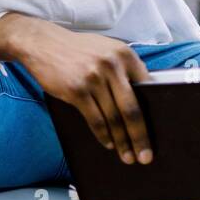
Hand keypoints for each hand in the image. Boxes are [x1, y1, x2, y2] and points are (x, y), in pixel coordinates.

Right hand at [0, 13, 151, 163]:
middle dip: (140, 137)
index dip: (154, 114)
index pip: (148, 89)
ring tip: (127, 155)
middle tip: (145, 157)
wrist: (40, 42)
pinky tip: (108, 143)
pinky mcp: (75, 90)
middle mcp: (111, 66)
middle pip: (132, 109)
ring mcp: (92, 78)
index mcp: (124, 54)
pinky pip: (95, 119)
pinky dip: (103, 135)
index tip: (159, 133)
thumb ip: (124, 67)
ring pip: (113, 118)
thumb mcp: (105, 48)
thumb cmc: (75, 48)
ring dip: (122, 141)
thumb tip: (144, 96)